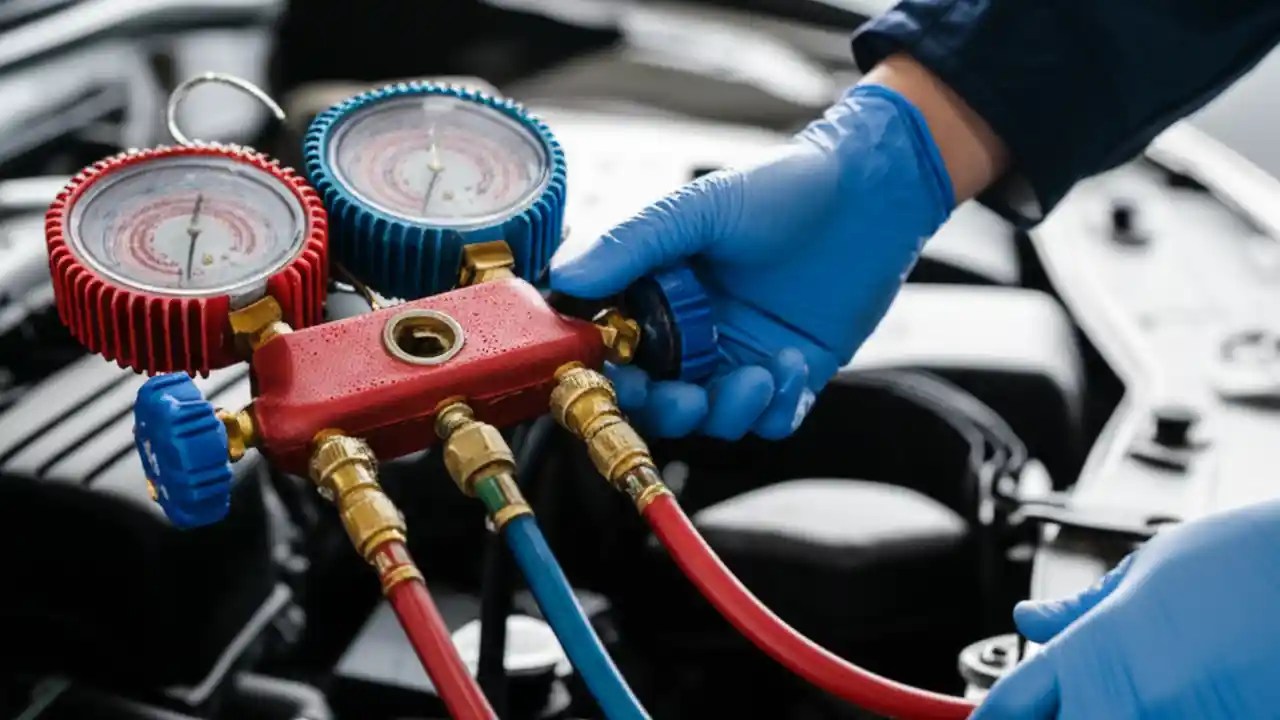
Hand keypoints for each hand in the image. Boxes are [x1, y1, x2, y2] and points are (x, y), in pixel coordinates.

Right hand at [550, 84, 954, 439]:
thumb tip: (564, 277)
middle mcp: (695, 332)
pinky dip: (776, 408)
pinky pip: (770, 419)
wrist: (871, 193)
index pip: (613, 350)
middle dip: (667, 409)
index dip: (604, 372)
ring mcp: (741, 356)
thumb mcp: (698, 210)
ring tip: (758, 375)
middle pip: (658, 399)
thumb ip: (632, 245)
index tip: (609, 376)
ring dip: (727, 412)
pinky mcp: (791, 374)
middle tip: (687, 398)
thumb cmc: (783, 189)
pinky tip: (793, 365)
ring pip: (712, 419)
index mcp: (659, 294)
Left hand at [975, 499, 1279, 718]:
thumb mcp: (1150, 568)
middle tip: (1061, 707)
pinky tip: (1186, 702)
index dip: (989, 717)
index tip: (985, 718)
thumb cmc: (1250, 563)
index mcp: (1099, 655)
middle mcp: (1134, 707)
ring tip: (1139, 697)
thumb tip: (1032, 621)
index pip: (1009, 706)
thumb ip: (1084, 608)